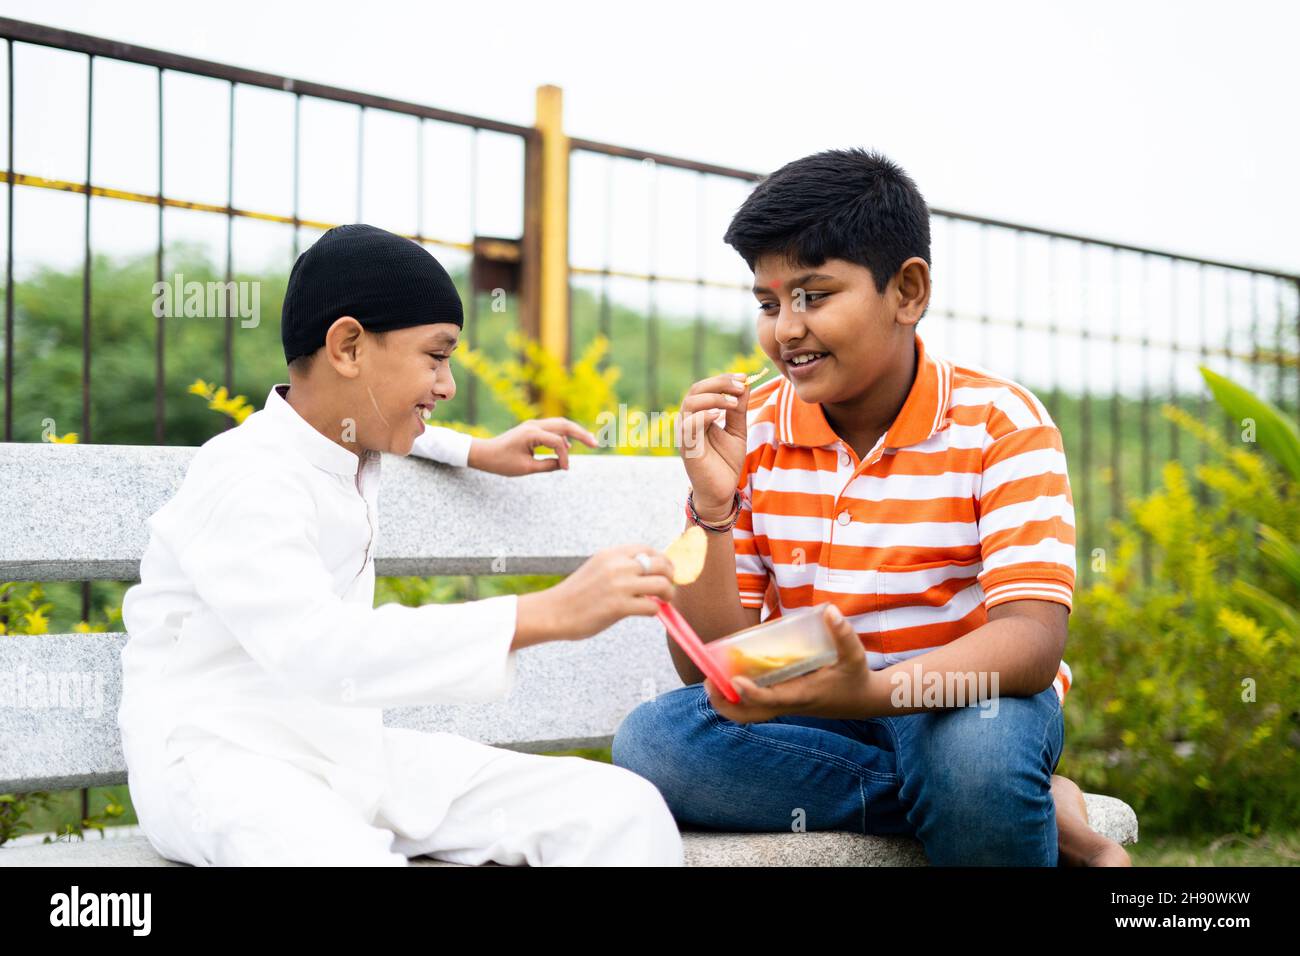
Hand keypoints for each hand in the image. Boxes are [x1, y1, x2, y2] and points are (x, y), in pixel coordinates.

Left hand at [469, 417, 598, 474]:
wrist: (484, 454)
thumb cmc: (502, 462)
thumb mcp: (526, 468)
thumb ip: (547, 466)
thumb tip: (564, 464)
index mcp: (532, 433)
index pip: (558, 442)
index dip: (565, 456)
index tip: (565, 469)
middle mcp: (534, 425)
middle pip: (565, 424)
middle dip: (582, 433)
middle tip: (596, 443)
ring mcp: (534, 425)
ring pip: (560, 424)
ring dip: (575, 432)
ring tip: (590, 440)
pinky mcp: (532, 429)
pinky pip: (553, 428)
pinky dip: (564, 435)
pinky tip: (570, 445)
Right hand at [518, 544, 677, 643]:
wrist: (554, 612)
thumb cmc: (576, 594)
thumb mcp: (597, 568)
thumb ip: (621, 566)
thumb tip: (650, 571)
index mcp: (612, 553)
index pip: (649, 550)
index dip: (663, 560)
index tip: (665, 571)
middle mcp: (618, 565)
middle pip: (661, 564)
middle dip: (670, 576)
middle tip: (667, 588)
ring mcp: (619, 586)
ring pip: (662, 584)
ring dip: (667, 594)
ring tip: (662, 601)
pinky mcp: (619, 607)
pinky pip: (651, 606)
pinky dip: (654, 610)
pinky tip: (647, 612)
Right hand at [678, 373, 749, 520]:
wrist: (721, 492)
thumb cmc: (726, 463)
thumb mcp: (737, 431)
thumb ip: (739, 409)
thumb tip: (745, 384)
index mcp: (699, 415)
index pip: (704, 388)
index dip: (723, 380)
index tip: (744, 378)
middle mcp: (689, 422)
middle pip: (695, 391)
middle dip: (719, 384)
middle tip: (740, 385)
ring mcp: (686, 435)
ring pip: (690, 404)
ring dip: (714, 398)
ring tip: (734, 403)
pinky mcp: (687, 449)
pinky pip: (688, 426)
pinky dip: (702, 416)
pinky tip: (718, 415)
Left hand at [703, 605, 873, 722]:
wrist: (863, 700)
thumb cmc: (855, 677)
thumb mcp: (855, 654)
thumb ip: (843, 633)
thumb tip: (829, 611)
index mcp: (803, 695)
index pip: (772, 699)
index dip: (752, 693)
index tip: (735, 680)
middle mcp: (790, 704)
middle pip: (750, 714)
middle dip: (726, 703)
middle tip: (708, 682)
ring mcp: (785, 706)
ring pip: (749, 713)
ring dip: (727, 702)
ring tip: (710, 680)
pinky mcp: (783, 702)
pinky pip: (754, 706)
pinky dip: (737, 697)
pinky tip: (727, 677)